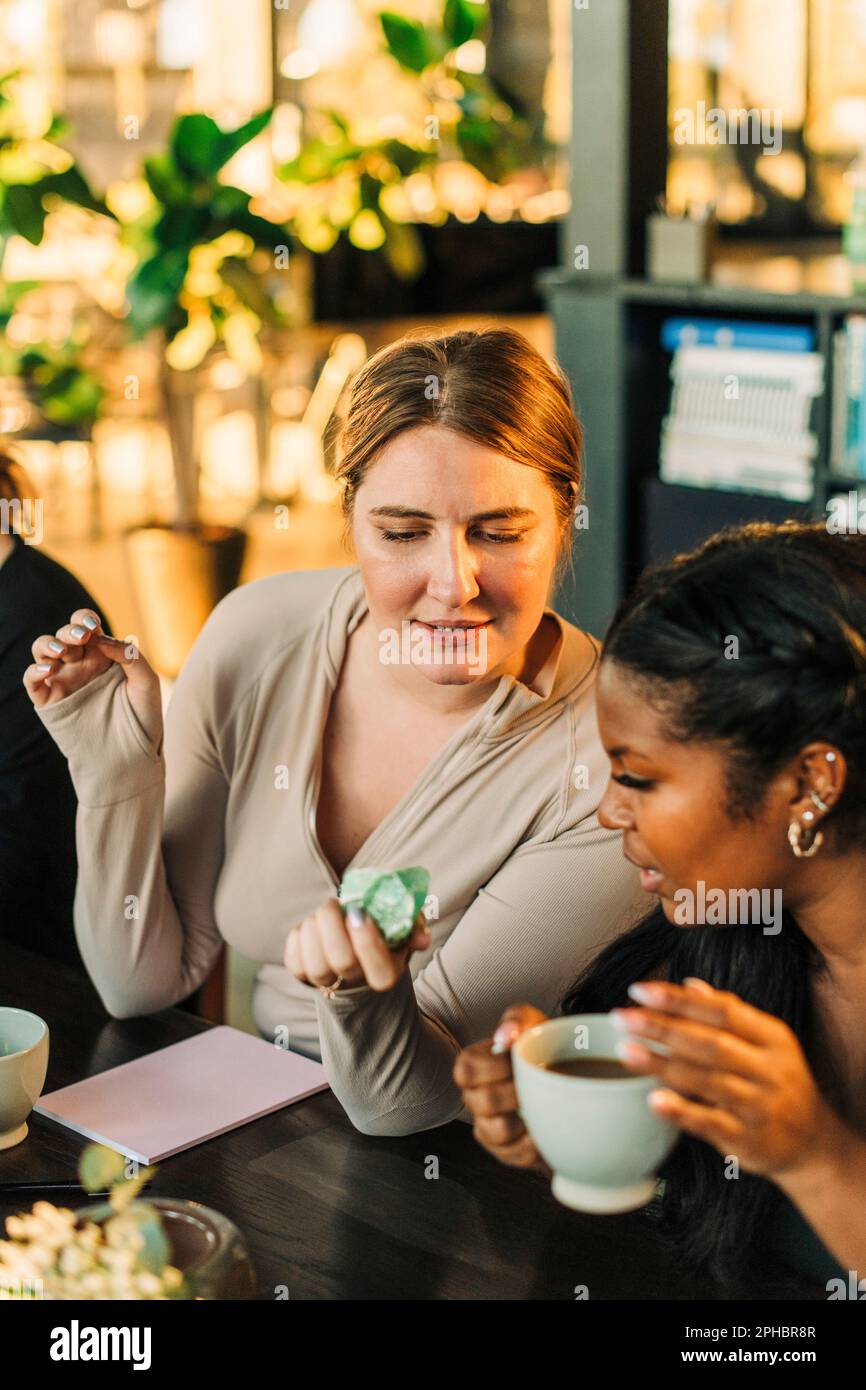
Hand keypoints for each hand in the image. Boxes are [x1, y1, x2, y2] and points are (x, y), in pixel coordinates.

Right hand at [23, 607, 162, 746]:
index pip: (86, 625)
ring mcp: (63, 681)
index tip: (92, 626)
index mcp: (102, 655)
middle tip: (82, 638)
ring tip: (62, 651)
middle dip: (70, 630)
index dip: (84, 619)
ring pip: (43, 650)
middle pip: (64, 634)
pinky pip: (32, 680)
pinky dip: (34, 670)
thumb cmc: (142, 718)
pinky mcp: (49, 701)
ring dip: (49, 644)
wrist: (131, 754)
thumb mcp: (146, 683)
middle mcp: (80, 664)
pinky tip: (48, 670)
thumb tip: (103, 639)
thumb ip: (130, 656)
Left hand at [285, 897, 429, 992]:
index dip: (367, 941)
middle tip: (336, 904)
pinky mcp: (302, 976)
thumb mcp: (404, 930)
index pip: (378, 970)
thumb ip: (415, 927)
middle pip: (340, 961)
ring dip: (314, 928)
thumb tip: (421, 940)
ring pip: (313, 963)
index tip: (358, 912)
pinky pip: (293, 959)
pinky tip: (311, 926)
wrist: (357, 959)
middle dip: (333, 924)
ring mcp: (326, 983)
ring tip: (323, 914)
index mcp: (385, 974)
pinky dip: (299, 936)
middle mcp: (355, 983)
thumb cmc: (384, 938)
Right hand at [453, 1003, 550, 1173]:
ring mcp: (487, 1127)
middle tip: (536, 1085)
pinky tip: (544, 1127)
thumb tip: (507, 1033)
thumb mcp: (530, 1024)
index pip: (466, 1071)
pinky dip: (536, 1142)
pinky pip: (517, 1154)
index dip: (495, 1068)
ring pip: (498, 1132)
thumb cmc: (538, 1047)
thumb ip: (517, 1019)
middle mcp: (473, 1098)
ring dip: (524, 1119)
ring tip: (540, 1107)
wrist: (562, 1079)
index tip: (518, 1060)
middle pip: (483, 1102)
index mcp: (472, 1066)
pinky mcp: (504, 1151)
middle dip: (515, 1093)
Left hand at [612, 978, 839, 1180]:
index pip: (722, 1011)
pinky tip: (654, 1100)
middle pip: (711, 1043)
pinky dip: (682, 1111)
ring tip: (626, 1050)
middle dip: (662, 1028)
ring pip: (707, 1081)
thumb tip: (689, 986)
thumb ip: (728, 1012)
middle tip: (622, 1018)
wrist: (812, 1141)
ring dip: (663, 1064)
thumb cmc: (778, 1081)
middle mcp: (768, 1069)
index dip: (679, 1000)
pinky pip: (711, 1123)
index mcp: (771, 1037)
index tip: (640, 991)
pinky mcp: (748, 1139)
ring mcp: (759, 1105)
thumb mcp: (766, 1041)